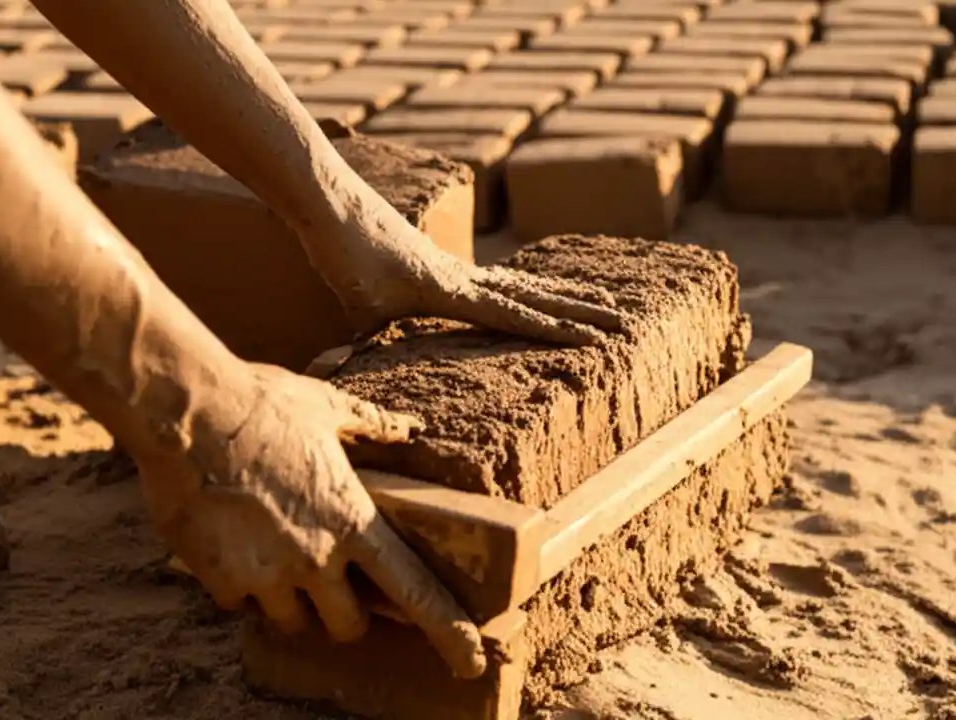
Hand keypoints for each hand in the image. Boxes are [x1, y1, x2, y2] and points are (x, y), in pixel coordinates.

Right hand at [136, 364, 485, 677]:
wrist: (185, 412)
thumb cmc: (261, 403)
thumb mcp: (327, 407)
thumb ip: (372, 427)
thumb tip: (408, 427)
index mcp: (353, 520)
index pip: (415, 591)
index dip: (450, 631)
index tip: (470, 660)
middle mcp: (316, 557)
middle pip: (350, 626)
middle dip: (347, 614)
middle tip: (334, 583)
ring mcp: (267, 574)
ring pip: (293, 621)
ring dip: (293, 603)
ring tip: (277, 558)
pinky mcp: (221, 580)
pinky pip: (241, 604)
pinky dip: (243, 587)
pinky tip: (233, 547)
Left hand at [304, 199, 626, 344]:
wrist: (331, 201)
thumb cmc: (343, 253)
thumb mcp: (357, 304)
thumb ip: (369, 340)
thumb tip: (354, 375)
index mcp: (452, 291)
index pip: (515, 316)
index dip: (557, 331)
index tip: (598, 341)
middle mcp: (464, 277)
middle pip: (536, 295)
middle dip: (582, 310)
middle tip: (624, 319)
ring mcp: (455, 268)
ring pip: (523, 284)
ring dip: (563, 294)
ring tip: (601, 299)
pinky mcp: (439, 263)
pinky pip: (497, 280)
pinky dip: (525, 287)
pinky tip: (531, 290)